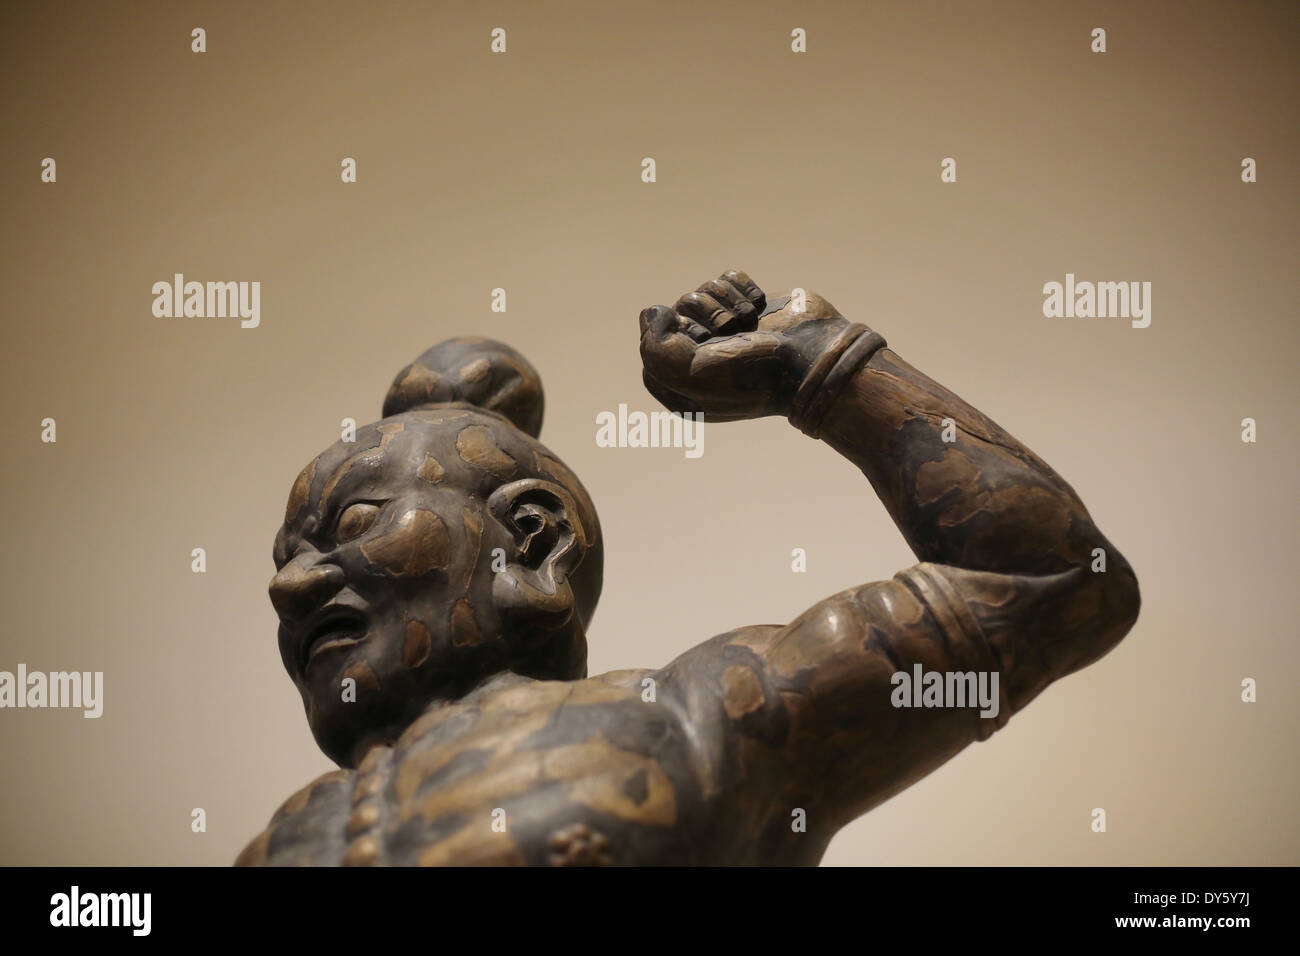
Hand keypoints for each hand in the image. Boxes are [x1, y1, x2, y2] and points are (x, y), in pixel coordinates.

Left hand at [638, 270, 852, 420]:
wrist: (811, 360)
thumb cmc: (751, 376)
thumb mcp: (690, 376)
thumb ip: (654, 348)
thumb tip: (652, 312)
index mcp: (683, 384)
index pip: (654, 344)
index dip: (677, 338)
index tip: (703, 347)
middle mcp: (702, 355)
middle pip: (679, 311)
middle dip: (707, 316)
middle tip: (729, 335)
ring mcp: (727, 330)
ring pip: (704, 290)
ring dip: (728, 303)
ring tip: (748, 323)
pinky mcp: (749, 306)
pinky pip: (727, 278)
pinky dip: (743, 288)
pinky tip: (759, 309)